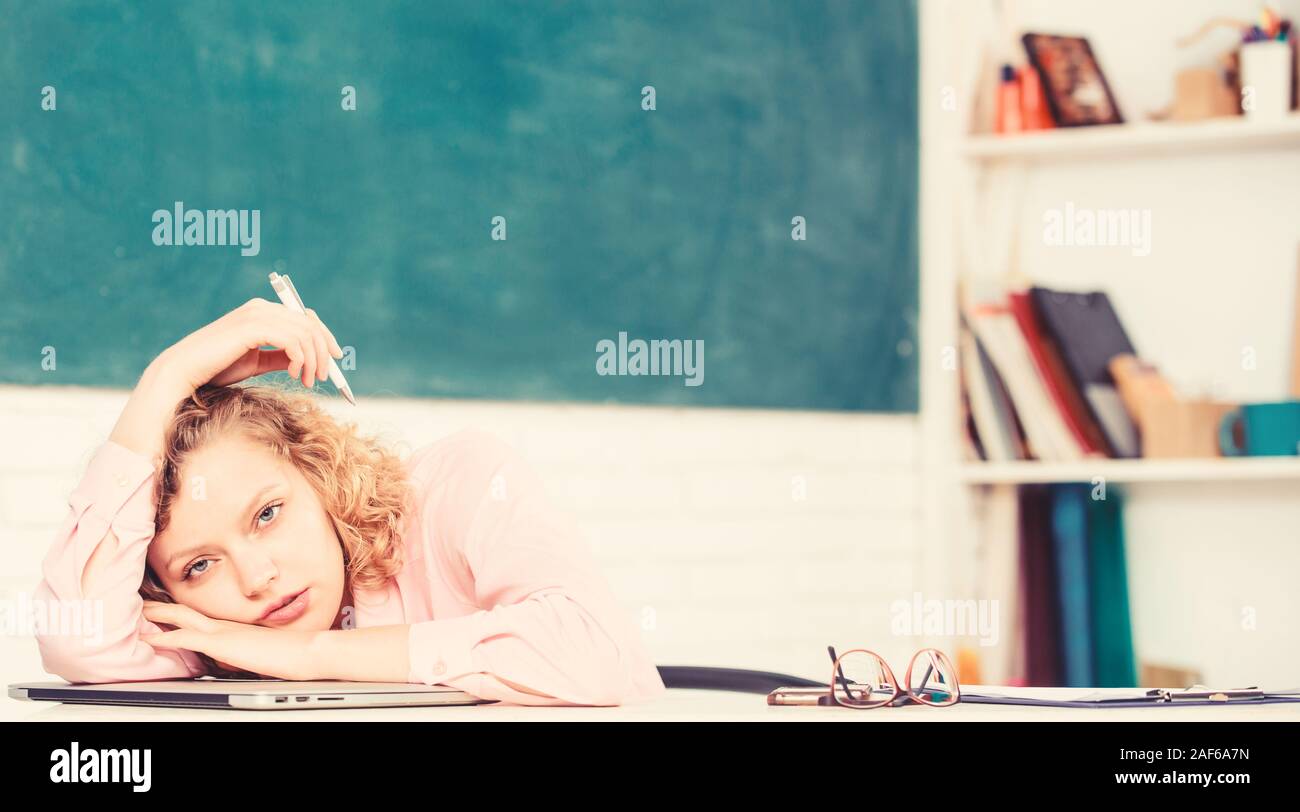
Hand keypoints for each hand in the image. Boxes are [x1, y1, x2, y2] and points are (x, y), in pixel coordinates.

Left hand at [140, 600, 320, 680]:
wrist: (305, 652)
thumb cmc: (289, 654)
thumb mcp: (259, 653)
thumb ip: (241, 653)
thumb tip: (230, 660)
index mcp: (232, 628)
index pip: (198, 616)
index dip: (176, 611)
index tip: (159, 608)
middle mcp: (224, 625)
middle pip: (184, 610)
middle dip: (159, 606)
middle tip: (139, 601)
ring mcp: (222, 632)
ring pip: (180, 617)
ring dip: (156, 614)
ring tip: (136, 611)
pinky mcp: (222, 643)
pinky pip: (186, 638)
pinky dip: (164, 637)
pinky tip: (149, 637)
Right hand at [158, 297, 343, 392]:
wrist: (185, 372)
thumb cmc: (216, 369)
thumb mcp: (257, 362)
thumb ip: (280, 357)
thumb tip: (305, 359)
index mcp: (262, 312)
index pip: (305, 318)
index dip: (324, 338)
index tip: (335, 360)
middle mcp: (261, 308)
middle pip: (310, 323)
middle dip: (322, 352)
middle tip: (322, 377)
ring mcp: (256, 314)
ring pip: (304, 332)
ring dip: (313, 359)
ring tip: (308, 380)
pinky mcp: (252, 327)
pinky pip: (292, 339)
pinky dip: (300, 358)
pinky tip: (295, 373)